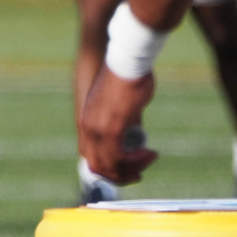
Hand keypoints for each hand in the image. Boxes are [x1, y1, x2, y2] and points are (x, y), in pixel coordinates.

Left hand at [79, 67, 159, 186]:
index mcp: (86, 121)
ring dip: (131, 168)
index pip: (89, 155)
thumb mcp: (123, 106)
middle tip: (139, 173)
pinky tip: (149, 154)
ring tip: (149, 158)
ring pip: (109, 165)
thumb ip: (126, 124)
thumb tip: (135, 139)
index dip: (107, 167)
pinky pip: (120, 157)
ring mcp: (98, 129)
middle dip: (119, 175)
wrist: (127, 62)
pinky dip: (135, 161)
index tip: (127, 167)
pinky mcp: (112, 128)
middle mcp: (88, 127)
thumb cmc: (129, 79)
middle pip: (97, 166)